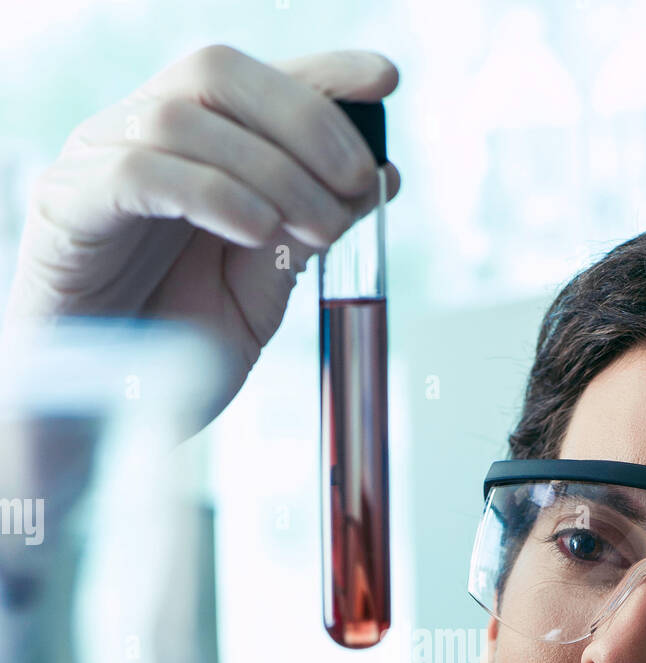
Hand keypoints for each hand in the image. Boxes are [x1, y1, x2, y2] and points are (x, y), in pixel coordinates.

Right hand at [4, 46, 399, 420]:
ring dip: (270, 168)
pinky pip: (139, 171)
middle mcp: (137, 140)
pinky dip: (213, 192)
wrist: (95, 416)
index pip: (254, 83)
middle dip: (304, 118)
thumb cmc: (165, 356)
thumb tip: (379, 178)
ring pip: (185, 116)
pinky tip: (258, 231)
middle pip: (218, 72)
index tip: (385, 80)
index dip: (321, 71)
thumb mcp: (258, 298)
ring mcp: (96, 165)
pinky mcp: (67, 206)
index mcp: (187, 152)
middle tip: (355, 182)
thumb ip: (305, 238)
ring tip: (316, 228)